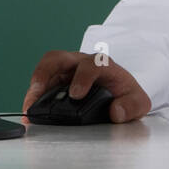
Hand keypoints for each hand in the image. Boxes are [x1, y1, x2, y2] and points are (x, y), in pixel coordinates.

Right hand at [21, 50, 151, 125]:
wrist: (120, 95)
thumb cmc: (126, 95)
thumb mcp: (138, 102)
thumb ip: (132, 106)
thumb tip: (116, 111)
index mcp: (102, 65)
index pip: (90, 64)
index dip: (82, 77)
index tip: (76, 95)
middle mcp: (80, 63)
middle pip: (58, 57)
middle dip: (45, 73)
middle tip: (38, 93)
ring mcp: (66, 71)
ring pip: (45, 68)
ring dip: (35, 86)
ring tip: (29, 106)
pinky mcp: (56, 82)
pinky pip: (41, 83)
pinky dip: (33, 96)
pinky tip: (30, 111)